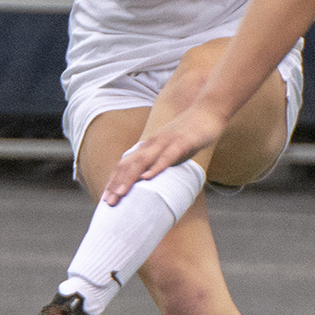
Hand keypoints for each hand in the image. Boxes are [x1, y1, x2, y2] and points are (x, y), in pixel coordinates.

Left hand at [101, 106, 226, 203]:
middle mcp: (152, 144)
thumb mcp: (170, 149)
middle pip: (129, 164)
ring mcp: (166, 142)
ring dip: (130, 178)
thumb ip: (160, 161)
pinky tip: (148, 178)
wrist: (207, 111)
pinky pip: (166, 156)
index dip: (114, 180)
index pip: (125, 164)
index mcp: (148, 146)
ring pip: (143, 161)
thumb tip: (151, 180)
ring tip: (121, 194)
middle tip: (108, 203)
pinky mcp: (181, 143)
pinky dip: (156, 167)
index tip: (106, 198)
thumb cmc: (190, 134)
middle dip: (117, 184)